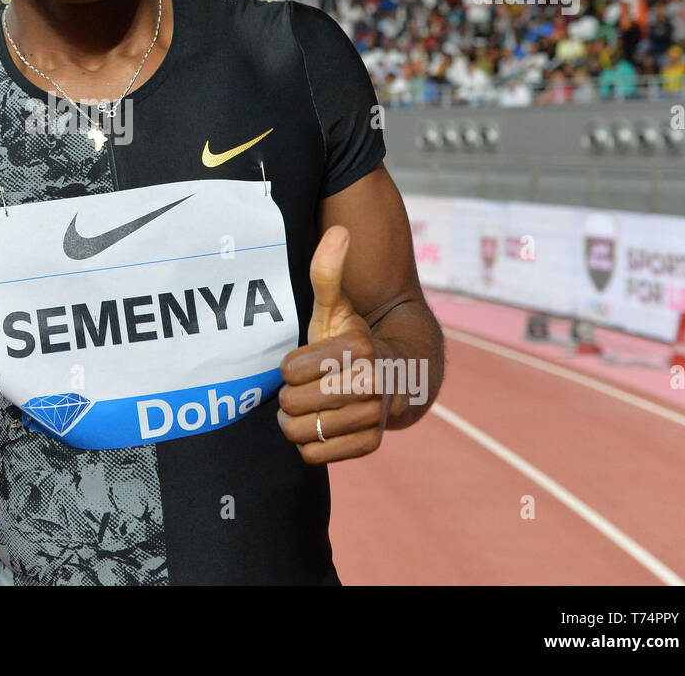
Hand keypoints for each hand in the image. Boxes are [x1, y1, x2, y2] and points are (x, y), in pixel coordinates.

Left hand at [276, 225, 398, 463]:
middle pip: (293, 404)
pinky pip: (315, 455)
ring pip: (302, 433)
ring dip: (297, 421)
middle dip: (291, 396)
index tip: (305, 363)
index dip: (290, 367)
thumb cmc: (352, 340)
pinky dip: (310, 444)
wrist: (394, 378)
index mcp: (361, 349)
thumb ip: (328, 273)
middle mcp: (373, 385)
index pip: (290, 371)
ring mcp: (374, 418)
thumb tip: (338, 230)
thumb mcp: (338, 307)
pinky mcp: (370, 445)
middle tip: (305, 386)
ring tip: (310, 406)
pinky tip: (322, 426)